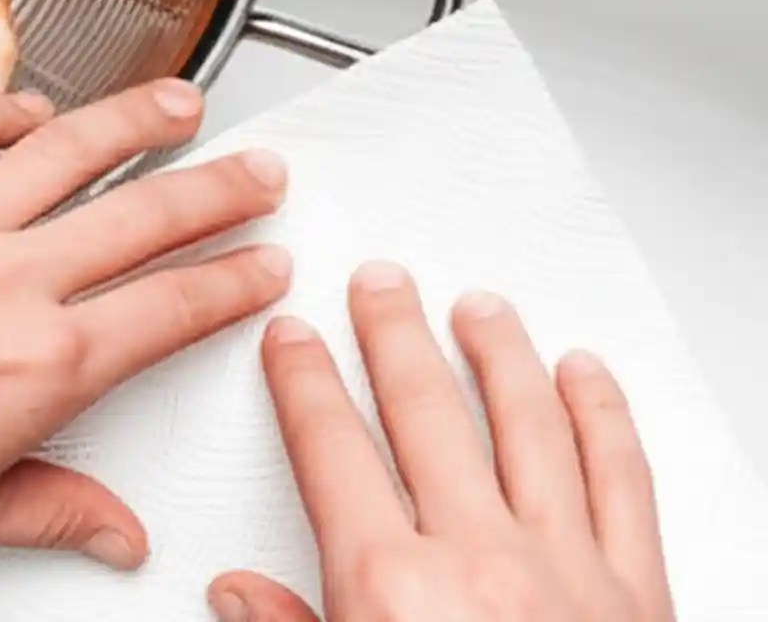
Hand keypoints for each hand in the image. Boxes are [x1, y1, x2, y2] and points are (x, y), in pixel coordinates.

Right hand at [208, 262, 674, 621]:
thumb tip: (239, 595)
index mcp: (390, 590)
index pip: (331, 449)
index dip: (304, 382)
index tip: (294, 339)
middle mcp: (477, 559)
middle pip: (424, 410)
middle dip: (392, 334)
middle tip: (379, 285)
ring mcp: (564, 566)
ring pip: (526, 420)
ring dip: (496, 351)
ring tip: (476, 307)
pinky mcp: (637, 588)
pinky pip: (621, 475)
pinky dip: (600, 413)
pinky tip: (581, 372)